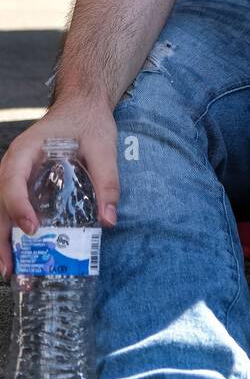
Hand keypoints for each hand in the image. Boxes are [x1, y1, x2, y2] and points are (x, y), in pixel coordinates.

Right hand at [0, 97, 119, 279]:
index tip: (32, 228)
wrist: (83, 107)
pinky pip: (13, 209)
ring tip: (11, 271)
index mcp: (27, 150)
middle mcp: (14, 164)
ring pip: (0, 210)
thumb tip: (109, 219)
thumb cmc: (89, 122)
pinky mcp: (24, 186)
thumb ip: (107, 181)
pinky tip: (21, 255)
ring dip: (3, 239)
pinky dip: (13, 232)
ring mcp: (16, 176)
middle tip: (9, 268)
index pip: (12, 179)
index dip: (17, 205)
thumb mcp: (104, 147)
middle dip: (1, 236)